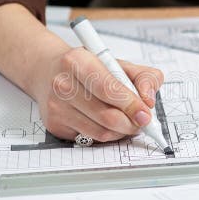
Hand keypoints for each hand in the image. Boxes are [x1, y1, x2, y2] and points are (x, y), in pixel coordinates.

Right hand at [30, 45, 164, 141]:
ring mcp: (56, 107)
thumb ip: (144, 76)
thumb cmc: (88, 67)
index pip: (109, 89)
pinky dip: (107, 135)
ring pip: (102, 132)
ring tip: (127, 121)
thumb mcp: (118, 63)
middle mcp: (62, 84)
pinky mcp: (55, 125)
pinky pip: (91, 138)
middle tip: (141, 121)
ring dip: (122, 131)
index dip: (132, 105)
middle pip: (107, 116)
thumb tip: (149, 100)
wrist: (49, 71)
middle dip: (131, 123)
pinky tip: (107, 123)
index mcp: (78, 61)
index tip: (146, 113)